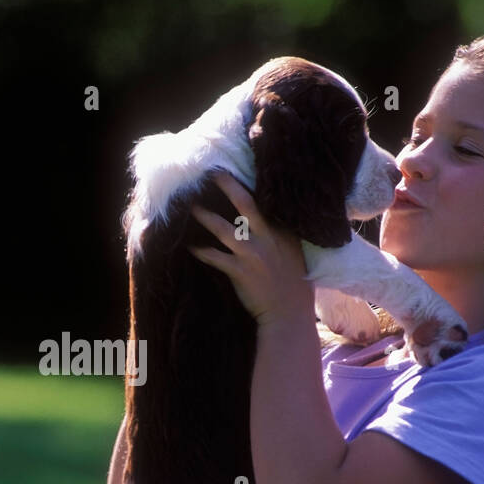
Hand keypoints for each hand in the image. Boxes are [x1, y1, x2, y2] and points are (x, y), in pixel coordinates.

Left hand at [188, 172, 314, 327]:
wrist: (288, 313)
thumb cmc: (293, 284)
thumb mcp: (294, 252)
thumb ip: (281, 234)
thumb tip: (269, 218)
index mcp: (284, 231)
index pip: (266, 201)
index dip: (251, 183)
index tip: (237, 170)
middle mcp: (268, 237)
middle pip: (245, 203)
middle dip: (228, 185)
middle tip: (212, 172)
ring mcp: (253, 254)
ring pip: (223, 229)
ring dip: (205, 216)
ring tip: (191, 206)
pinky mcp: (239, 271)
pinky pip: (214, 257)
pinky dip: (200, 251)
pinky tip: (188, 245)